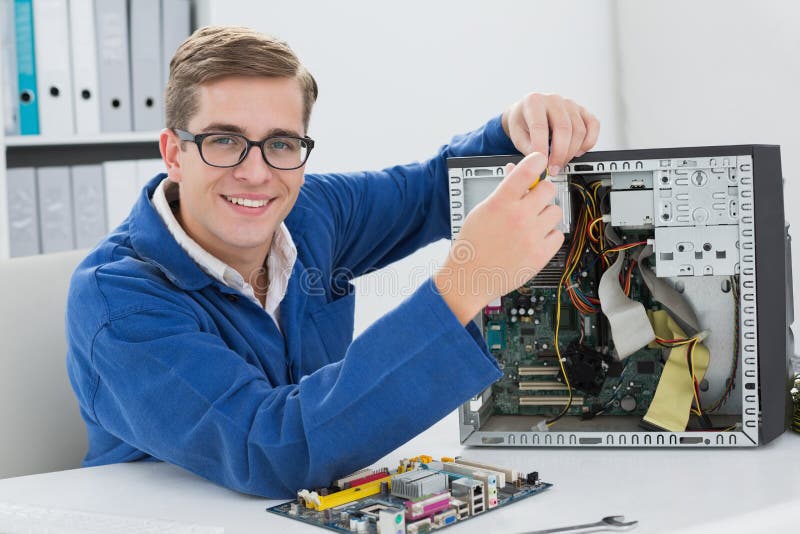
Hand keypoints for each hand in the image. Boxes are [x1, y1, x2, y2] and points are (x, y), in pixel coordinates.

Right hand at [434, 152, 564, 324]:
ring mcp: (532, 237)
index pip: (527, 170)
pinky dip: (549, 236)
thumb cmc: (472, 245)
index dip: (537, 161)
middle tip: (532, 201)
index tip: (539, 161)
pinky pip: (558, 235)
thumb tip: (515, 170)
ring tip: (531, 224)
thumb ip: (503, 189)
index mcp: (500, 203)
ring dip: (546, 215)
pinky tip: (534, 239)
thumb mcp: (482, 211)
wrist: (469, 279)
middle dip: (541, 193)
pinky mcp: (541, 255)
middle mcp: (519, 217)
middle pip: (548, 189)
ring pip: (556, 211)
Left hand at [501, 93, 599, 175]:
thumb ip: (527, 147)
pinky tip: (578, 152)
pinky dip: (589, 142)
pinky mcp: (582, 111)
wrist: (526, 113)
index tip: (541, 164)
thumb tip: (541, 161)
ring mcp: (570, 104)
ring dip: (572, 152)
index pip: (540, 126)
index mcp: (534, 102)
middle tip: (553, 169)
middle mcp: (554, 100)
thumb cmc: (522, 123)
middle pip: (564, 129)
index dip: (541, 148)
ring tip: (561, 162)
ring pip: (579, 130)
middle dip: (559, 154)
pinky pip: (593, 126)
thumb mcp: (516, 135)